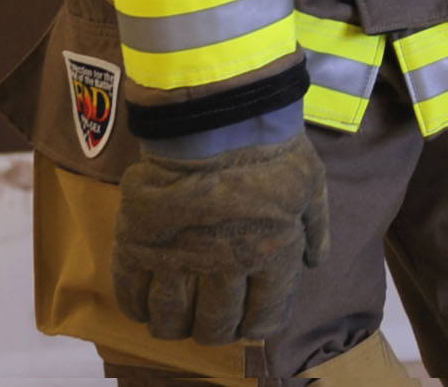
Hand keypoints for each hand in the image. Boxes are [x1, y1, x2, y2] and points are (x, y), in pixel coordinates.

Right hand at [113, 131, 329, 343]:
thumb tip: (313, 261)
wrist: (218, 119)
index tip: (252, 321)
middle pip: (215, 326)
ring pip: (171, 318)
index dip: (259, 325)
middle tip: (214, 321)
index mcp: (272, 257)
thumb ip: (316, 227)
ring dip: (176, 324)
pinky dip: (137, 307)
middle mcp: (225, 269)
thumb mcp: (311, 184)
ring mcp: (179, 259)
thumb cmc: (272, 149)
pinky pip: (132, 294)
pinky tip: (144, 306)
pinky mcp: (140, 245)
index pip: (265, 317)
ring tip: (179, 318)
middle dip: (217, 329)